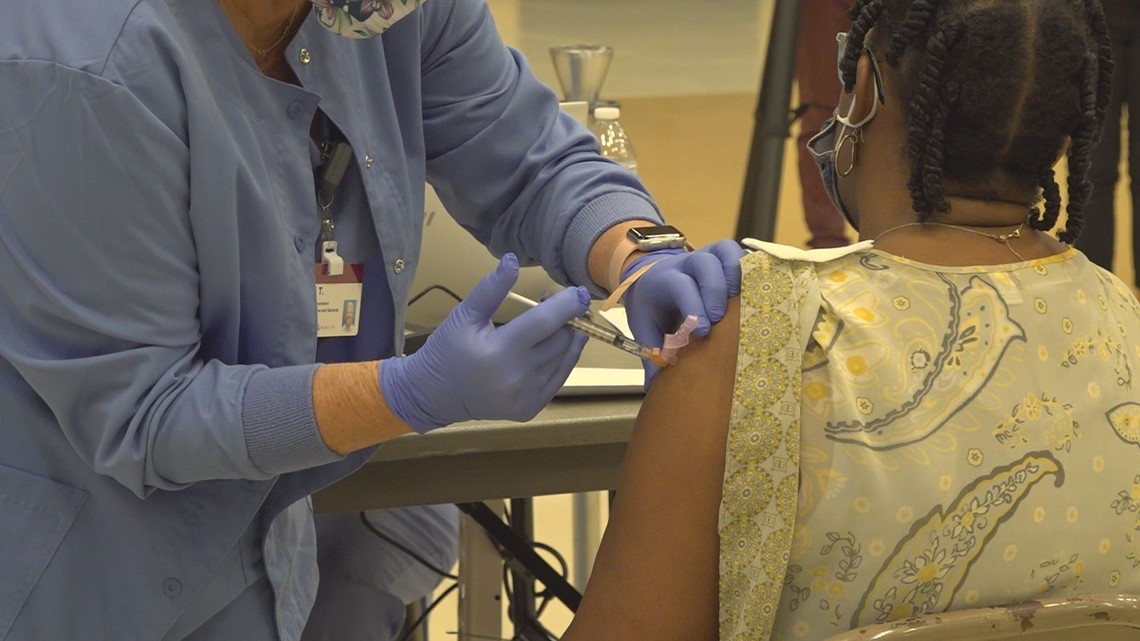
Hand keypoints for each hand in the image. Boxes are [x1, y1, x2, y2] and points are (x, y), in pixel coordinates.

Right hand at [381, 254, 588, 431]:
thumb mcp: (465, 316)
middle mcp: (518, 377)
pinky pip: (559, 378)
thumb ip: (491, 289)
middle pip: (559, 340)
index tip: (579, 292)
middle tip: (552, 305)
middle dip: (564, 319)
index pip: (546, 322)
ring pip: (564, 359)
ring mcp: (526, 396)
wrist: (435, 395)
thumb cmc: (448, 350)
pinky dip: (562, 360)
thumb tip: (512, 261)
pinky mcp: (531, 408)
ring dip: (566, 338)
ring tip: (555, 324)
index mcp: (500, 351)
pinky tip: (555, 346)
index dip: (567, 304)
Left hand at [621, 239, 744, 384]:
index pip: (680, 287)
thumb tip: (655, 387)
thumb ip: (652, 352)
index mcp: (665, 280)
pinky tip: (757, 288)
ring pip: (725, 252)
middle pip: (705, 264)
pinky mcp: (723, 254)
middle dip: (716, 292)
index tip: (702, 331)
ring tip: (745, 300)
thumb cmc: (653, 304)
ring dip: (737, 275)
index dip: (693, 307)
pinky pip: (739, 253)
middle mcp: (686, 263)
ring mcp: (707, 255)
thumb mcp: (645, 326)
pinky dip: (750, 267)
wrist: (651, 275)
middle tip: (722, 319)